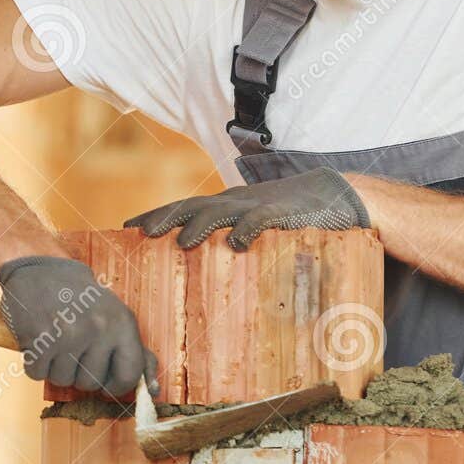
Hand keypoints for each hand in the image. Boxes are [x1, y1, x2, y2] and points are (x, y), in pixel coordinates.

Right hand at [0, 256, 159, 396]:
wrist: (41, 271)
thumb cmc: (83, 300)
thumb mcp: (116, 317)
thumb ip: (136, 353)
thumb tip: (152, 391)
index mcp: (123, 323)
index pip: (129, 375)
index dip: (115, 386)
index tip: (105, 383)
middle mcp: (99, 328)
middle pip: (91, 383)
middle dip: (79, 374)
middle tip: (73, 349)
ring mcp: (69, 334)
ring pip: (62, 381)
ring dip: (56, 369)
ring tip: (56, 342)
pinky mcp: (40, 338)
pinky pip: (37, 374)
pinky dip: (35, 364)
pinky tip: (39, 342)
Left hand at [124, 168, 370, 249]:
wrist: (336, 194)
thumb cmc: (294, 215)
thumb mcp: (256, 222)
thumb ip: (233, 235)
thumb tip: (210, 269)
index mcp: (229, 204)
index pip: (185, 205)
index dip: (157, 215)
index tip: (127, 228)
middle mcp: (238, 202)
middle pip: (194, 206)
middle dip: (167, 218)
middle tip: (141, 233)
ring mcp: (261, 206)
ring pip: (223, 211)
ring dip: (201, 224)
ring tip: (181, 242)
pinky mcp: (285, 215)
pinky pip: (263, 220)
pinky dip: (249, 229)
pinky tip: (236, 243)